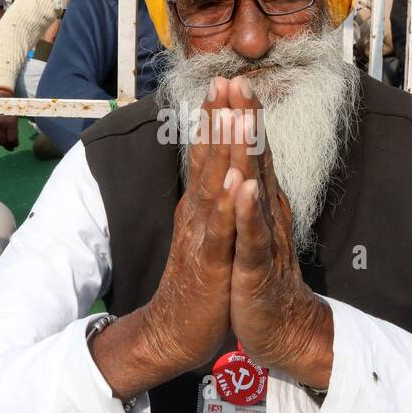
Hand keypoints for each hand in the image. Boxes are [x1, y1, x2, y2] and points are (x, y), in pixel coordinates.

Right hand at [0, 89, 19, 149]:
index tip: (15, 145)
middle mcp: (1, 123)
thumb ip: (15, 128)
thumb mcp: (17, 115)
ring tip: (3, 143)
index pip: (11, 139)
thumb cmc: (10, 106)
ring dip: (0, 143)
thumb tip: (15, 141)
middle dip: (7, 145)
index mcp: (11, 121)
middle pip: (3, 141)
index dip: (14, 144)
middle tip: (10, 146)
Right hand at [140, 77, 250, 374]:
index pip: (211, 154)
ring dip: (224, 148)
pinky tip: (235, 181)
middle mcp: (199, 213)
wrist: (176, 332)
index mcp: (202, 206)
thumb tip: (218, 176)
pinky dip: (228, 205)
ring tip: (232, 113)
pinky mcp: (211, 263)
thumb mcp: (208, 236)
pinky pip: (221, 230)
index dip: (220, 119)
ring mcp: (203, 236)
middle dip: (220, 119)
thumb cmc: (200, 285)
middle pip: (210, 158)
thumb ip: (212, 206)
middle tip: (226, 79)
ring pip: (214, 185)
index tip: (228, 83)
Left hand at [225, 78, 333, 387]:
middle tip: (237, 81)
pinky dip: (247, 212)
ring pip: (255, 189)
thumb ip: (251, 194)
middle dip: (244, 120)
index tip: (230, 80)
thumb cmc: (261, 278)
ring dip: (247, 152)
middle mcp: (266, 213)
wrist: (282, 331)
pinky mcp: (255, 268)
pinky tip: (243, 188)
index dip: (241, 116)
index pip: (251, 153)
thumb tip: (246, 161)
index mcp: (261, 203)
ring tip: (240, 118)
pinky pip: (251, 237)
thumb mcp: (252, 228)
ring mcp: (263, 239)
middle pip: (255, 160)